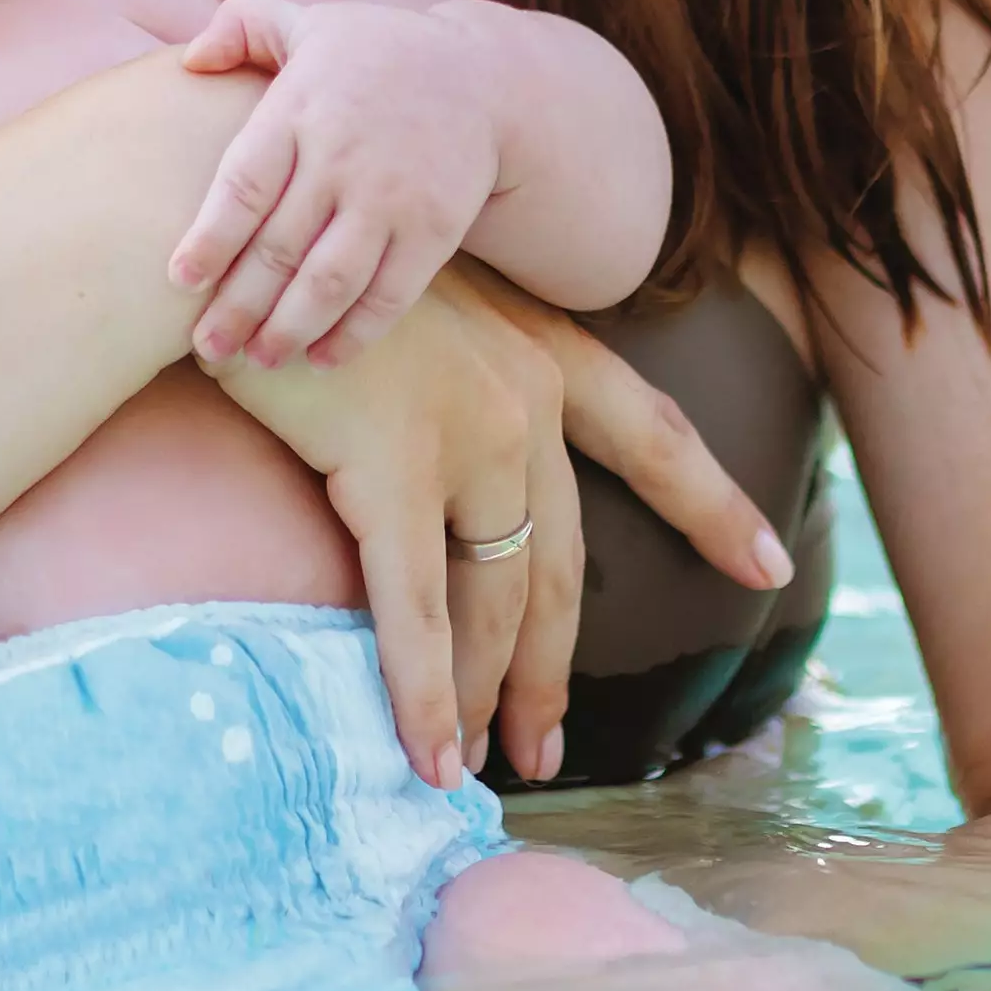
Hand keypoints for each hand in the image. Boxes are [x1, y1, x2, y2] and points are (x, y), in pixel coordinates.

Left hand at [169, 0, 504, 369]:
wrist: (485, 79)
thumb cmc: (377, 54)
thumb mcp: (310, 20)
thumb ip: (243, 26)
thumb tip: (188, 59)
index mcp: (302, 108)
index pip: (243, 184)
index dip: (210, 238)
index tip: (180, 280)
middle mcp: (343, 157)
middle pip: (279, 247)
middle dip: (238, 307)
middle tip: (207, 347)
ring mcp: (392, 198)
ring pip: (330, 280)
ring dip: (289, 330)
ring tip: (259, 359)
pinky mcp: (434, 230)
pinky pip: (389, 295)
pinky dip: (355, 334)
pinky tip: (322, 358)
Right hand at [212, 266, 790, 785]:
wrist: (220, 224)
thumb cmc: (295, 275)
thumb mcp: (409, 318)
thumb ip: (447, 393)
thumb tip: (442, 482)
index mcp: (538, 350)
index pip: (653, 434)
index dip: (712, 505)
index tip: (770, 567)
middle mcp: (523, 392)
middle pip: (560, 560)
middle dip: (552, 665)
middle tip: (546, 747)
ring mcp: (468, 427)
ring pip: (494, 596)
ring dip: (483, 693)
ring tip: (475, 765)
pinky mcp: (392, 459)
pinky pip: (415, 605)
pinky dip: (424, 690)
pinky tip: (431, 751)